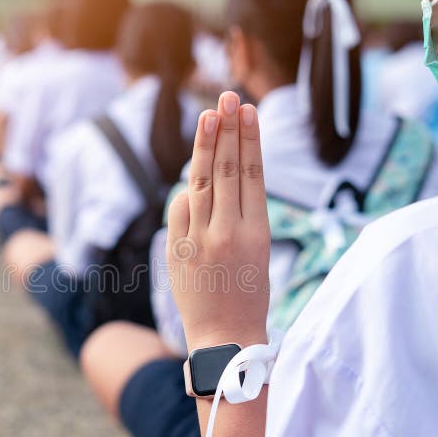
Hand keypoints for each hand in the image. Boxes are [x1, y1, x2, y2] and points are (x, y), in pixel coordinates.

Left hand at [167, 92, 270, 351]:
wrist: (224, 338)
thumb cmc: (249, 294)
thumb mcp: (259, 252)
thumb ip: (242, 213)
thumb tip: (218, 176)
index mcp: (258, 234)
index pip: (253, 174)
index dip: (249, 139)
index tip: (246, 110)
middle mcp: (228, 233)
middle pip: (227, 171)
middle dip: (226, 130)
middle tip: (226, 98)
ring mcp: (199, 241)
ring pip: (201, 183)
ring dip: (204, 146)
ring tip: (208, 116)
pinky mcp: (177, 250)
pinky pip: (180, 209)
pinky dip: (187, 187)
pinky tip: (195, 167)